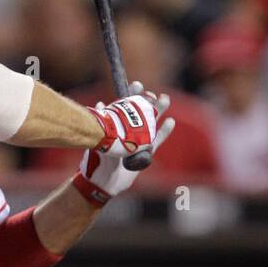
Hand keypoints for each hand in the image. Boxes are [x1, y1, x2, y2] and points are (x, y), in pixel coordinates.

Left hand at [73, 82, 174, 205]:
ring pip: (151, 123)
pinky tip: (170, 121)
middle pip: (140, 112)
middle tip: (154, 92)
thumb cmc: (97, 161)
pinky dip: (164, 131)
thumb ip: (101, 126)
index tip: (137, 85)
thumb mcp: (98, 142)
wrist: (103, 182)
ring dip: (158, 111)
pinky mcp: (146, 153)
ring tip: (165, 99)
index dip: (131, 95)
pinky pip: (158, 140)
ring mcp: (138, 142)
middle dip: (147, 101)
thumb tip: (100, 105)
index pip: (125, 107)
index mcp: (116, 127)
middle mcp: (128, 132)